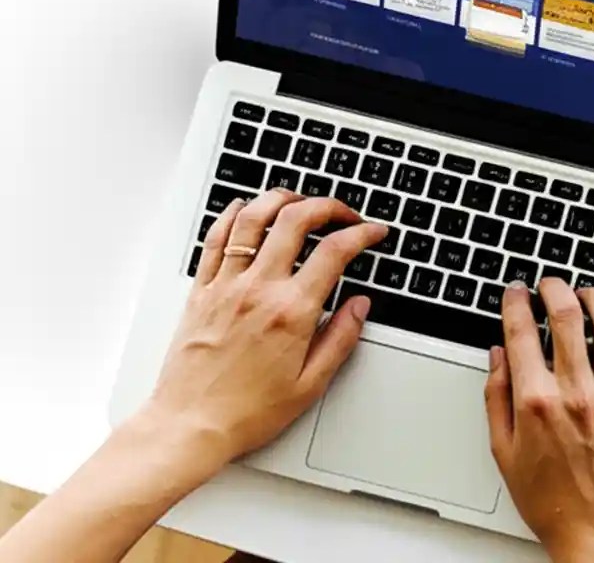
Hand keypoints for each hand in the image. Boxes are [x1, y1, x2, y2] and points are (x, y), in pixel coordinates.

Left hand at [145, 190, 387, 467]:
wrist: (190, 426)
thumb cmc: (246, 413)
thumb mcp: (310, 384)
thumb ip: (341, 338)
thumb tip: (360, 307)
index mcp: (291, 312)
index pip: (334, 252)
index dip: (362, 233)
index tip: (373, 231)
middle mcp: (258, 290)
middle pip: (296, 220)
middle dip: (327, 206)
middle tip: (343, 213)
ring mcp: (226, 286)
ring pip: (253, 218)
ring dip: (281, 198)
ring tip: (299, 200)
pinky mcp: (201, 291)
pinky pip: (215, 239)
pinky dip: (233, 215)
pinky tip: (245, 209)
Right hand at [485, 279, 593, 562]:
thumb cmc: (550, 502)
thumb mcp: (503, 453)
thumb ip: (496, 399)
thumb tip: (496, 357)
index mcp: (536, 403)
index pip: (521, 334)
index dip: (515, 303)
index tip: (515, 293)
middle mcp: (575, 395)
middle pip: (567, 318)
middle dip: (554, 289)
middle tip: (549, 283)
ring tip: (588, 293)